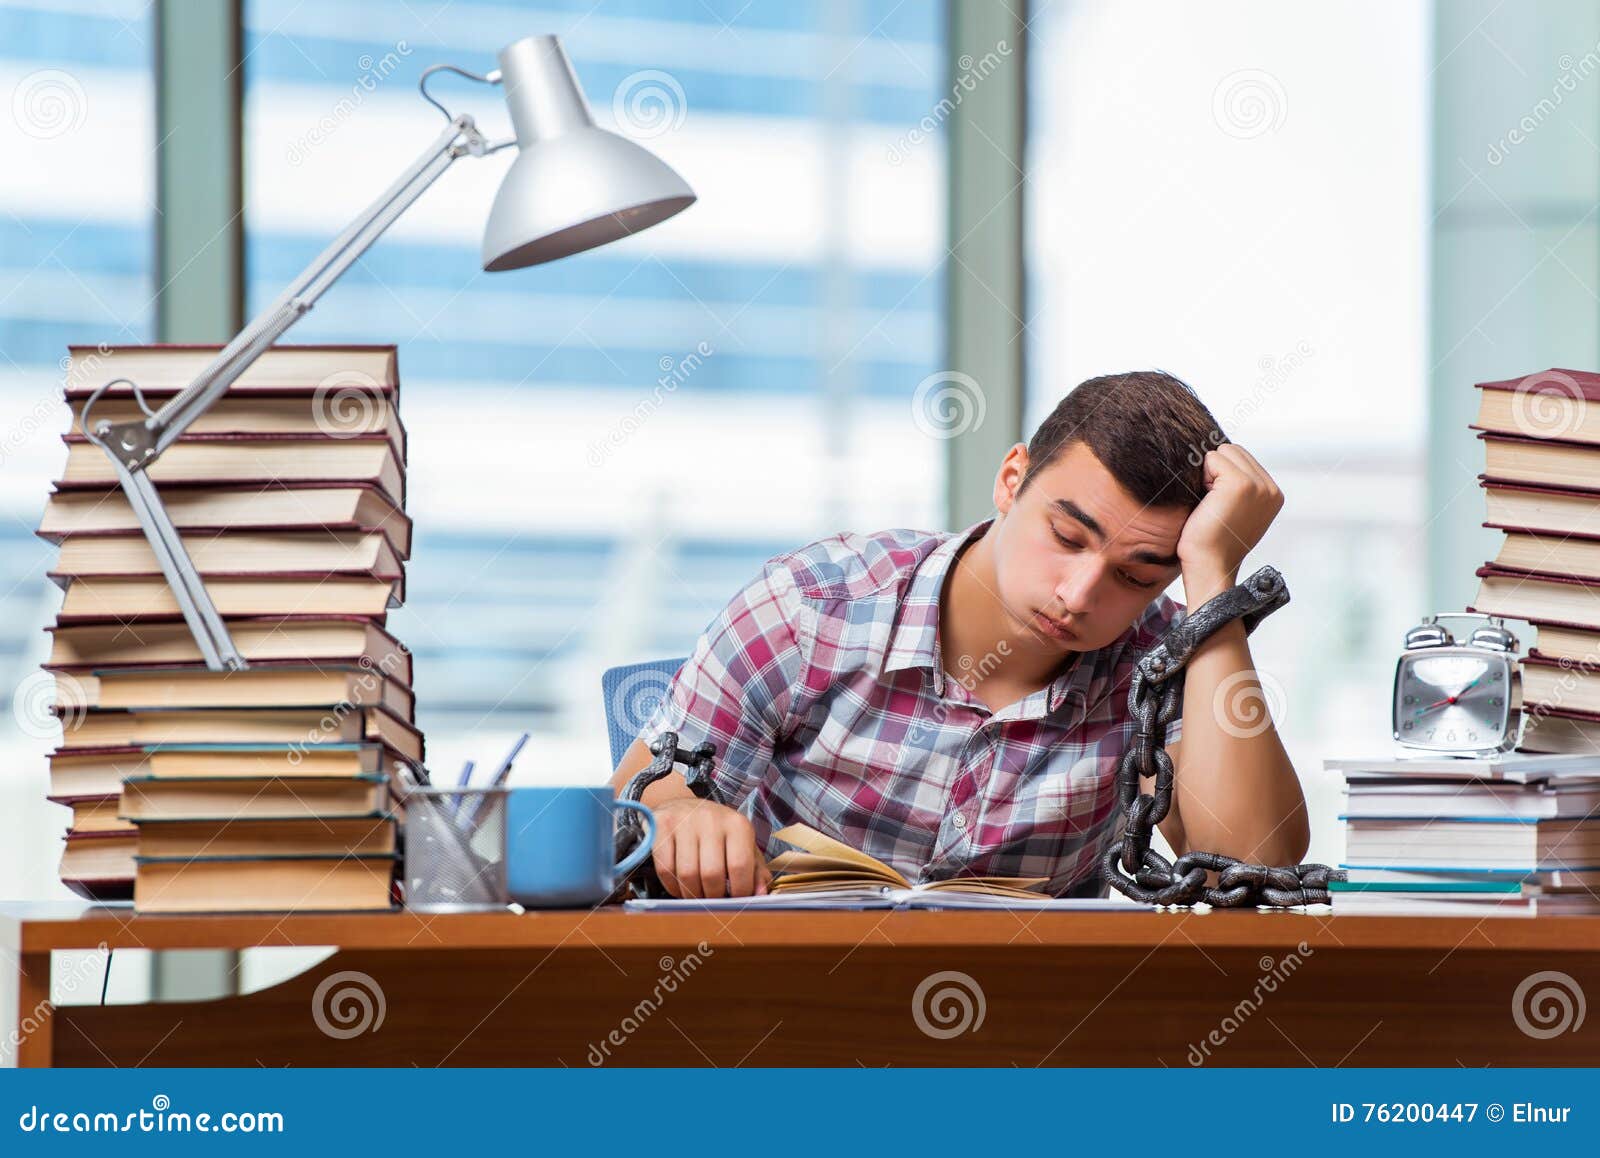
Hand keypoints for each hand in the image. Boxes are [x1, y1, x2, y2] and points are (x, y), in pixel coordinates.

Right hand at [651, 796, 771, 898]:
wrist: (683, 806)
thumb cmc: (717, 833)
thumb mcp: (742, 846)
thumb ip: (755, 871)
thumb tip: (761, 895)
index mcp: (737, 824)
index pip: (740, 866)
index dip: (739, 891)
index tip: (735, 899)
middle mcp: (712, 818)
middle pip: (712, 874)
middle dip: (713, 896)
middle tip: (712, 899)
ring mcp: (684, 820)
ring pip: (687, 875)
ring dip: (692, 894)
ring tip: (696, 893)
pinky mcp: (661, 825)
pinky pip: (665, 869)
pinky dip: (672, 886)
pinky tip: (679, 886)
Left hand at [1176, 442, 1282, 583]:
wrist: (1210, 565)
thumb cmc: (1213, 542)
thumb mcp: (1237, 511)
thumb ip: (1240, 486)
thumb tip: (1219, 456)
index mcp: (1273, 494)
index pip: (1242, 457)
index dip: (1222, 475)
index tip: (1221, 505)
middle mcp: (1271, 488)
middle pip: (1233, 450)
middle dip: (1216, 471)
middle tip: (1213, 503)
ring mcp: (1258, 485)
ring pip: (1223, 452)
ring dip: (1209, 473)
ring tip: (1211, 503)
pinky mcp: (1241, 484)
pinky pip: (1212, 458)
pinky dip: (1203, 476)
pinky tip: (1207, 502)